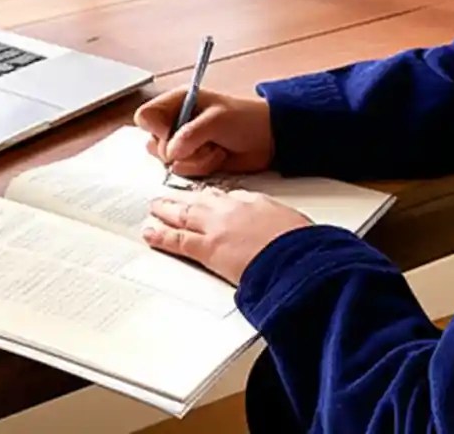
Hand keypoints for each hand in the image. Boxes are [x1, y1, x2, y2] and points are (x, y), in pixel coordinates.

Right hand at [133, 88, 273, 177]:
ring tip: (214, 147)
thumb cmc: (246, 120)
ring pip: (168, 162)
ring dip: (194, 159)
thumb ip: (191, 134)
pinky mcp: (192, 161)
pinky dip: (202, 167)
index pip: (145, 116)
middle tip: (201, 141)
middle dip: (179, 149)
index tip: (172, 133)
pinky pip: (183, 172)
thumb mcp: (218, 120)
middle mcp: (175, 122)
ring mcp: (182, 144)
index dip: (155, 128)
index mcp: (177, 102)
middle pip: (153, 143)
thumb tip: (171, 152)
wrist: (267, 140)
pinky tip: (217, 156)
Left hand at [142, 187, 311, 283]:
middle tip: (169, 195)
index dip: (212, 197)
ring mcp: (217, 227)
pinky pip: (177, 240)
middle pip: (201, 200)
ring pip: (184, 214)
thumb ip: (282, 226)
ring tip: (154, 208)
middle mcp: (232, 209)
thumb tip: (286, 234)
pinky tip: (149, 233)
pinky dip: (160, 236)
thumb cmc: (304, 246)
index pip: (228, 196)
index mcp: (256, 202)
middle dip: (182, 197)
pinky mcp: (207, 248)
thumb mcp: (296, 226)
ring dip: (166, 210)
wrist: (299, 257)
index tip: (205, 196)